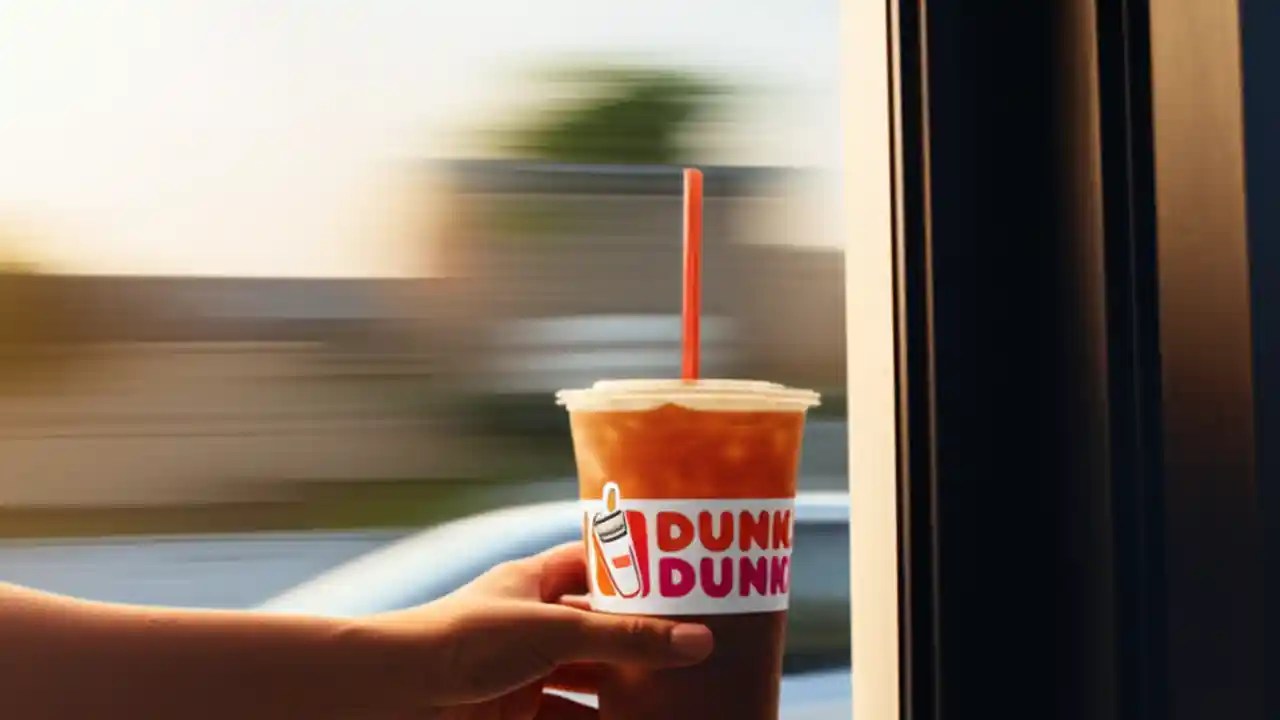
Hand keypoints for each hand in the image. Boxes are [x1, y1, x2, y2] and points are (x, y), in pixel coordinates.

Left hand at [365, 542, 713, 718]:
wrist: (393, 695)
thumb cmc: (464, 640)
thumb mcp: (556, 631)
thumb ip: (627, 639)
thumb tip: (700, 642)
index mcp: (536, 581)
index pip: (595, 565)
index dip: (635, 572)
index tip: (685, 582)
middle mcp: (532, 621)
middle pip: (599, 629)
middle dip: (640, 643)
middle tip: (695, 651)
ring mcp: (524, 668)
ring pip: (587, 678)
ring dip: (624, 690)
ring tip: (676, 696)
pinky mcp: (514, 710)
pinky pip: (569, 716)